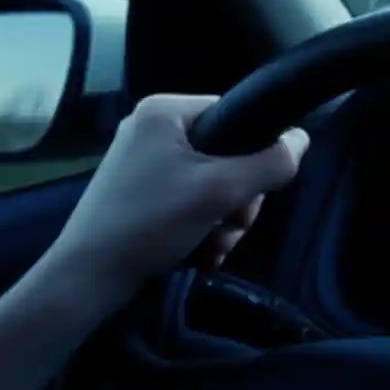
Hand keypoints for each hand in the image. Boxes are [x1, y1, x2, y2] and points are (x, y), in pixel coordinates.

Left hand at [47, 94, 309, 294]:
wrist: (86, 279)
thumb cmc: (150, 223)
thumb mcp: (221, 192)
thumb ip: (270, 163)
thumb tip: (303, 138)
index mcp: (165, 110)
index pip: (236, 115)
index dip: (255, 154)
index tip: (250, 193)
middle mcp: (152, 128)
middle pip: (229, 153)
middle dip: (238, 199)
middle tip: (231, 226)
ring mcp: (143, 161)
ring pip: (214, 182)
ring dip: (225, 220)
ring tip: (213, 246)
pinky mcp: (139, 192)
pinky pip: (191, 198)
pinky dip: (203, 225)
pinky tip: (201, 252)